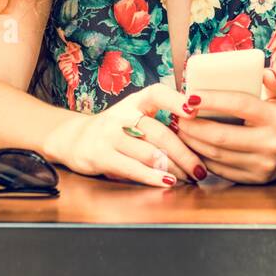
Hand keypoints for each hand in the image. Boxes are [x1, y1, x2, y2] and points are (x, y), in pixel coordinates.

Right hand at [43, 83, 206, 186]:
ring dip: (173, 168)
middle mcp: (121, 115)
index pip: (157, 93)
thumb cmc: (115, 131)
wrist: (74, 139)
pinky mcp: (100, 155)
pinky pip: (132, 167)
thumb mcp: (134, 117)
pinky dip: (152, 176)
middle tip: (201, 169)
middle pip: (159, 132)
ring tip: (188, 178)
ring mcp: (109, 134)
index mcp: (135, 102)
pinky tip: (167, 182)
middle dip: (185, 153)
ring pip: (149, 152)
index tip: (195, 109)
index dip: (176, 100)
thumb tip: (200, 135)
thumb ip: (160, 122)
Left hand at [174, 67, 275, 183]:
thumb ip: (275, 79)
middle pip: (221, 135)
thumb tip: (264, 71)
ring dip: (193, 143)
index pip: (239, 105)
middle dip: (194, 126)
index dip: (212, 100)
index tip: (190, 96)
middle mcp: (271, 143)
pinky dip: (202, 158)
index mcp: (275, 118)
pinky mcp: (254, 180)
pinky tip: (191, 147)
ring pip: (217, 155)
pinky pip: (220, 170)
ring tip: (181, 130)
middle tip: (179, 116)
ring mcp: (262, 165)